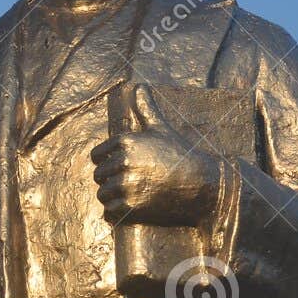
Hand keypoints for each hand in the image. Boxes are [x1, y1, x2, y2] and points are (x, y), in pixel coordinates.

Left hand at [91, 84, 220, 226]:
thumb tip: (139, 87)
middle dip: (110, 180)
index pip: (96, 155)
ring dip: (111, 196)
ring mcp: (127, 184)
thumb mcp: (161, 128)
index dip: (106, 162)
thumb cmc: (180, 154)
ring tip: (130, 194)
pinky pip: (109, 210)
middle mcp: (123, 161)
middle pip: (99, 175)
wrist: (201, 184)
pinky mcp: (132, 205)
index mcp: (125, 141)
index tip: (120, 167)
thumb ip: (146, 109)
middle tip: (131, 182)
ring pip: (102, 194)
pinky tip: (131, 206)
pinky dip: (116, 211)